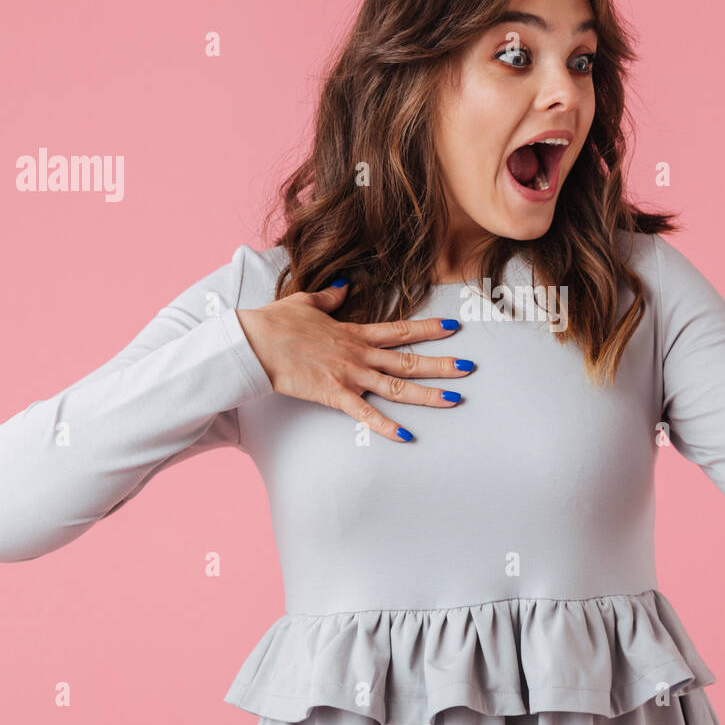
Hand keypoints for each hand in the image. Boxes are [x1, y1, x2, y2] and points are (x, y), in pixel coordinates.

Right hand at [236, 279, 471, 441]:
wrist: (254, 342)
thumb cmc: (275, 323)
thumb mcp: (306, 301)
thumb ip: (329, 297)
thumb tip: (343, 287)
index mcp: (354, 332)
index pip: (401, 330)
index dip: (430, 329)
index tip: (455, 328)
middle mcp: (359, 354)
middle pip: (409, 361)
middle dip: (442, 365)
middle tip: (470, 368)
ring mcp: (349, 375)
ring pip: (397, 388)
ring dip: (428, 395)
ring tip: (455, 400)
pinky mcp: (334, 395)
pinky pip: (365, 414)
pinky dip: (387, 426)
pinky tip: (407, 436)